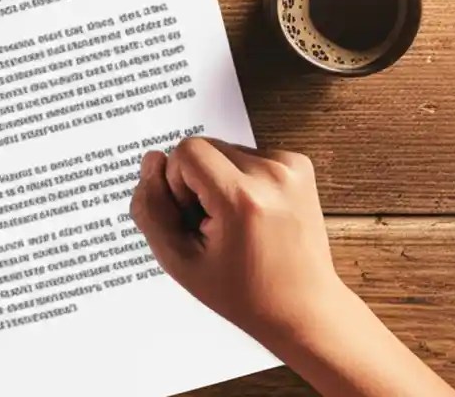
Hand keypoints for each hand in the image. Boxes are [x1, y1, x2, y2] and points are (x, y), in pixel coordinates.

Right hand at [129, 137, 349, 342]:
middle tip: (215, 226)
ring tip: (236, 223)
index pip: (186, 151)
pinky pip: (249, 155)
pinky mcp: (300, 165)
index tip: (198, 220)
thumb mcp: (180, 262)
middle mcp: (273, 174)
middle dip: (197, 181)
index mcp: (242, 198)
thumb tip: (151, 159)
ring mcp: (291, 167)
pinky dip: (242, 179)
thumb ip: (151, 208)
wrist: (303, 308)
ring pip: (225, 150)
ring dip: (220, 180)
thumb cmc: (244, 293)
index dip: (178, 185)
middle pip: (204, 146)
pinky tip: (252, 214)